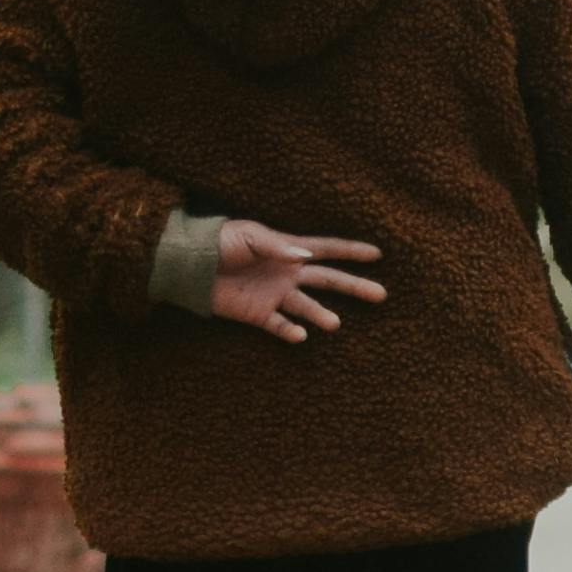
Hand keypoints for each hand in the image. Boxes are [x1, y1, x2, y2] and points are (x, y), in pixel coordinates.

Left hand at [206, 219, 381, 340]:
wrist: (191, 264)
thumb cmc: (220, 242)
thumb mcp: (250, 236)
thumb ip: (278, 246)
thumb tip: (306, 256)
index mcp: (288, 250)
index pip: (327, 250)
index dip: (351, 251)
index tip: (377, 254)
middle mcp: (288, 273)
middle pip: (328, 280)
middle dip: (355, 286)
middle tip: (381, 294)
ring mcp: (275, 295)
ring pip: (307, 307)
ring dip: (322, 314)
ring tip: (335, 323)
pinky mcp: (258, 314)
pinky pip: (279, 326)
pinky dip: (290, 332)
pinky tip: (300, 336)